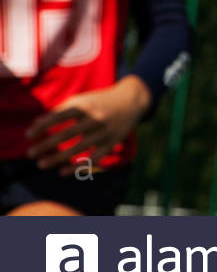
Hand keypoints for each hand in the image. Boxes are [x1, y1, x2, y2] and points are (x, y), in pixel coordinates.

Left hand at [26, 77, 151, 174]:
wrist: (132, 99)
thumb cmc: (100, 100)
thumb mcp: (82, 99)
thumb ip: (61, 110)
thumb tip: (36, 123)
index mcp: (86, 106)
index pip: (60, 116)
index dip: (43, 125)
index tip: (28, 135)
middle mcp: (95, 118)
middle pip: (68, 133)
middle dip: (47, 144)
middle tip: (30, 154)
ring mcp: (105, 131)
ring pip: (79, 147)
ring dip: (59, 158)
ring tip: (41, 164)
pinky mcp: (112, 142)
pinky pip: (94, 157)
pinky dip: (78, 166)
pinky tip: (62, 172)